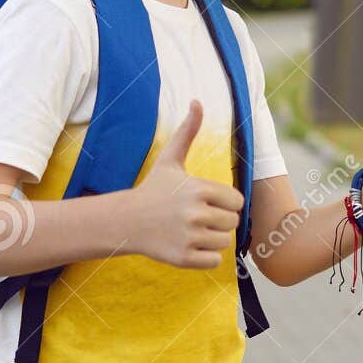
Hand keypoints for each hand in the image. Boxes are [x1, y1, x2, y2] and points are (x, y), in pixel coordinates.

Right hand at [126, 99, 245, 268]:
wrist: (127, 221)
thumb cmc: (153, 189)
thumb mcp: (171, 159)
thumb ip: (188, 131)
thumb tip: (197, 100)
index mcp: (199, 190)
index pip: (236, 201)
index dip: (223, 201)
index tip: (205, 201)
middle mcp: (196, 214)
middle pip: (231, 223)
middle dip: (218, 220)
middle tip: (197, 217)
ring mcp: (189, 238)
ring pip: (224, 242)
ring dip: (212, 239)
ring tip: (192, 230)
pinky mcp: (183, 259)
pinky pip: (214, 262)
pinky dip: (205, 257)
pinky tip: (188, 245)